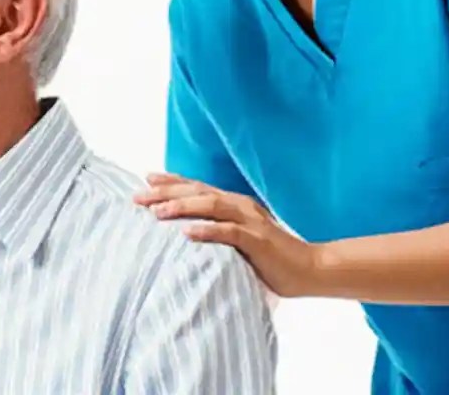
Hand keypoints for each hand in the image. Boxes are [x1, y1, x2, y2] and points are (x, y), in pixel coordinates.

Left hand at [134, 173, 324, 297]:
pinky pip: (229, 232)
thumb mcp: (240, 239)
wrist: (310, 269)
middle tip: (138, 196)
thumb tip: (186, 231)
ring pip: (211, 206)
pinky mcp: (258, 240)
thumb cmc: (271, 257)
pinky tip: (187, 232)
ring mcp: (250, 221)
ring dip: (181, 207)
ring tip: (156, 211)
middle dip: (166, 192)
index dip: (172, 181)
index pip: (198, 187)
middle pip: (198, 192)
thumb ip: (219, 230)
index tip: (146, 179)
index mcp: (235, 203)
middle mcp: (240, 206)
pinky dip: (207, 230)